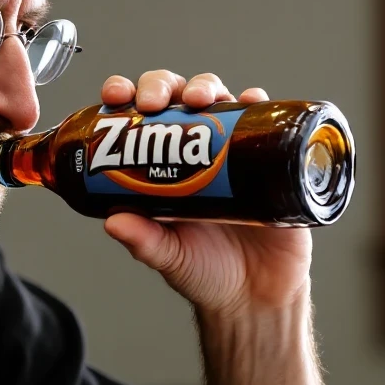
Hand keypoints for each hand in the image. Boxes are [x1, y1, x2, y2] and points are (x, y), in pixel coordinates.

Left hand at [99, 70, 312, 316]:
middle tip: (154, 100)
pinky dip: (260, 102)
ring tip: (200, 99)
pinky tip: (252, 99)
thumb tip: (112, 221)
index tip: (115, 95)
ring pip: (219, 99)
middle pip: (175, 98)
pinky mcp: (271, 159)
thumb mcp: (168, 256)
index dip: (126, 97)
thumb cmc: (207, 274)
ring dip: (206, 87)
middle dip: (161, 86)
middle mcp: (196, 152)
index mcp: (162, 168)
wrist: (256, 298)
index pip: (139, 119)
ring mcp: (234, 151)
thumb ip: (143, 241)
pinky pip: (267, 120)